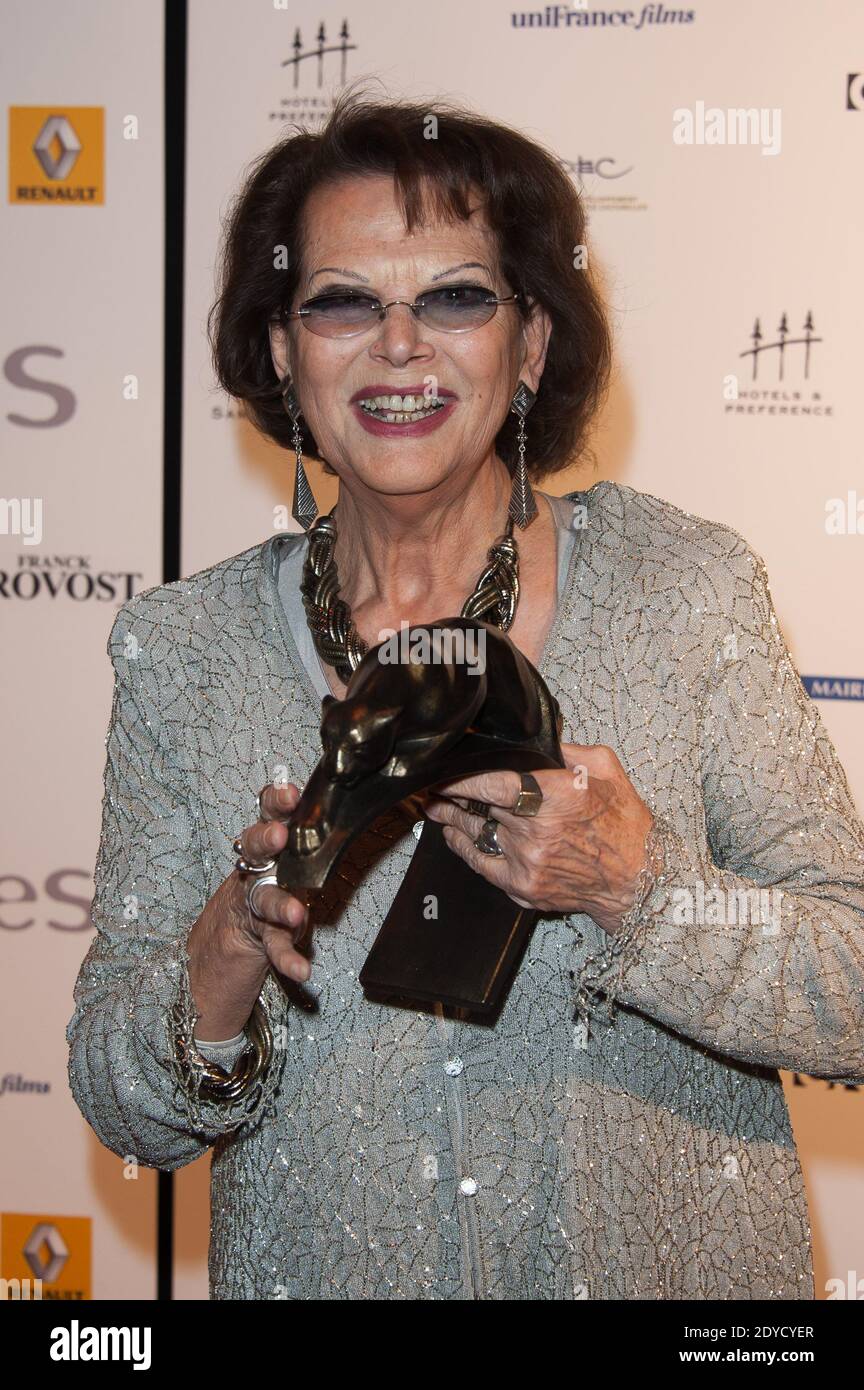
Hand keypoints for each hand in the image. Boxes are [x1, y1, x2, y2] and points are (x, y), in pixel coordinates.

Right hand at [226, 781, 311, 979]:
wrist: (232, 933)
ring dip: (279, 905)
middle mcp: (257, 868)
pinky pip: (274, 947)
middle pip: (254, 848)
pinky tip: (302, 969)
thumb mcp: (291, 852)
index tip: (291, 792)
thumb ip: (310, 833)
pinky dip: (288, 958)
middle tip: (279, 837)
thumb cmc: (275, 880)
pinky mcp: (261, 936)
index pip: (267, 813)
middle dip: (265, 839)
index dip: (276, 801)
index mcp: (268, 842)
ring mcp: (256, 903)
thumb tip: (355, 801)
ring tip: (294, 914)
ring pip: (263, 900)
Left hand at [425, 744, 654, 936]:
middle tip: (434, 784)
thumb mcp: (606, 770)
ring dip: (450, 817)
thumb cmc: (625, 825)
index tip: (445, 768)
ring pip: (473, 832)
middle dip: (451, 794)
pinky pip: (480, 863)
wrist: (640, 881)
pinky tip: (453, 833)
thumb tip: (537, 739)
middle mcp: (536, 829)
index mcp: (555, 795)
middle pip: (475, 805)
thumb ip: (567, 749)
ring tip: (435, 805)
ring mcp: (526, 860)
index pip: (491, 781)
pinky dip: (462, 846)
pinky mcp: (522, 885)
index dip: (461, 775)